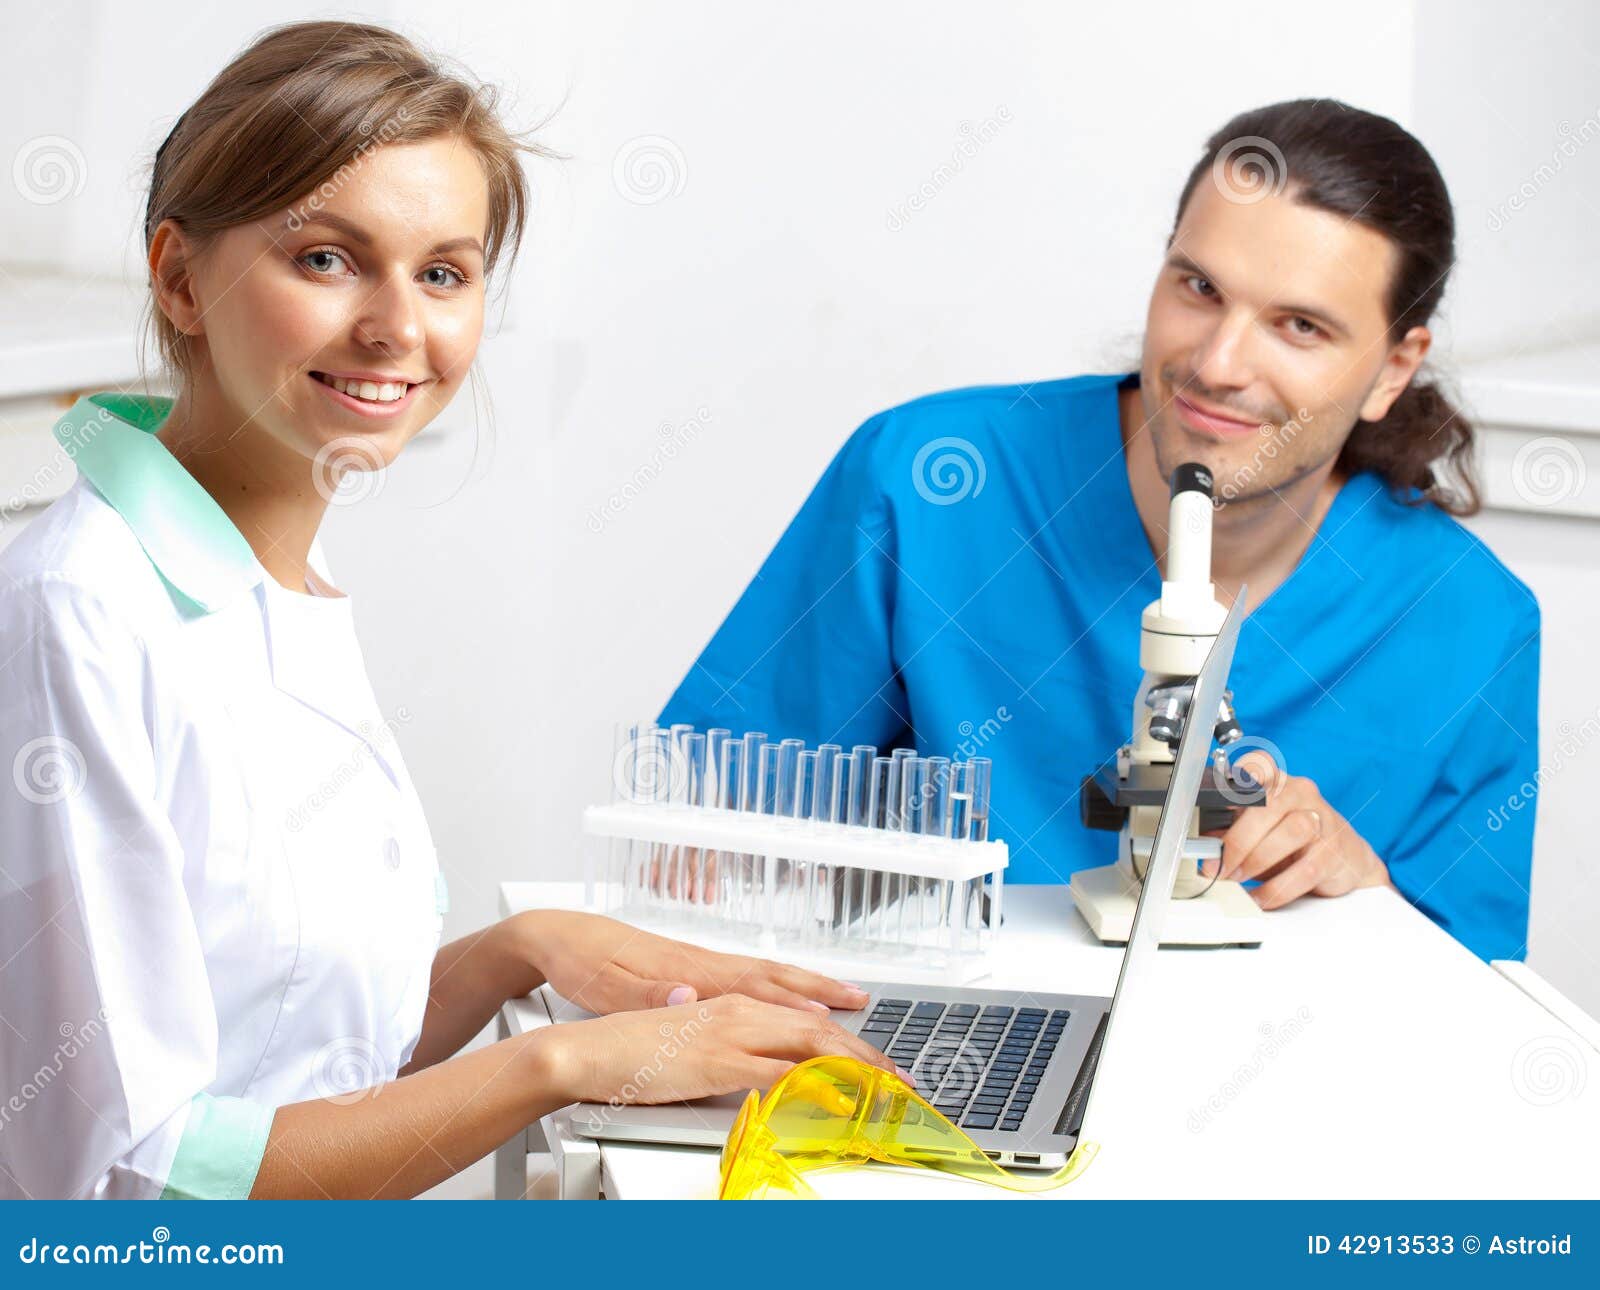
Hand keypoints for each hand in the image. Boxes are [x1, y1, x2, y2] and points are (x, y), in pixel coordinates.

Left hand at [514, 909, 870, 1015]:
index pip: (753, 987)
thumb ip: (650, 994)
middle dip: (820, 989)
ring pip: (767, 973)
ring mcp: (702, 962)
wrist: (558, 934)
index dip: (793, 1002)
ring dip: (809, 984)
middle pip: (774, 977)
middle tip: (862, 1001)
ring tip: (846, 994)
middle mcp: (702, 963)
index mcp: (688, 970)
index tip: (830, 1014)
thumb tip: (688, 997)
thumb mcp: (608, 986)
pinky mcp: (694, 966)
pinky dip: (782, 983)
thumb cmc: (583, 962)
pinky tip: (792, 994)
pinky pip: (752, 975)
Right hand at [536, 993, 904, 1105]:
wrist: (586, 1048)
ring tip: (889, 1085)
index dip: (849, 1038)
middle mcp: (739, 1011)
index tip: (880, 1060)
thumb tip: (764, 1068)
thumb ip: (729, 1051)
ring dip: (856, 1064)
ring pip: (811, 1042)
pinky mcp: (718, 1061)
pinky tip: (840, 1093)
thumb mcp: (690, 1045)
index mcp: (734, 1003)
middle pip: (820, 1028)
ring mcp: (731, 1034)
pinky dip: (815, 1081)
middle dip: (868, 1053)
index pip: (806, 1018)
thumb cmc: (630, 1049)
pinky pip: (779, 1071)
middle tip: (903, 1078)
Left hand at [1202, 751, 1392, 909]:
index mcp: (1276, 781)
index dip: (1236, 779)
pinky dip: (1278, 887)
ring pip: (1292, 832)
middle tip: (1216, 865)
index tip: (1213, 799)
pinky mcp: (1336, 850)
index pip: (1258, 765)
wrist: (1347, 858)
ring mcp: (1322, 819)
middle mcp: (1300, 793)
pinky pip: (1306, 869)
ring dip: (1257, 859)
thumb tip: (1201, 844)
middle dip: (1237, 839)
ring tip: (1236, 877)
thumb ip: (1230, 829)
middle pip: (1269, 805)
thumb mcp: (1258, 829)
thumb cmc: (1292, 840)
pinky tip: (1260, 897)